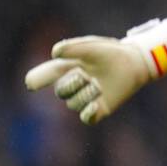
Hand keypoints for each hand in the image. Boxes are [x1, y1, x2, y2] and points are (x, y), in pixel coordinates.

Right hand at [25, 36, 152, 124]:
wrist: (134, 62)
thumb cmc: (111, 53)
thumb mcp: (92, 47)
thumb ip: (74, 48)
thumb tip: (55, 53)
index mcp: (66, 69)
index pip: (44, 76)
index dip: (37, 79)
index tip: (33, 83)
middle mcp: (73, 85)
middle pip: (61, 91)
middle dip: (71, 83)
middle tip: (85, 75)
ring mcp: (85, 98)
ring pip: (74, 103)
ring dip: (86, 93)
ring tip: (99, 84)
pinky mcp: (100, 109)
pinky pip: (87, 118)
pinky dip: (89, 113)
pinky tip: (95, 105)